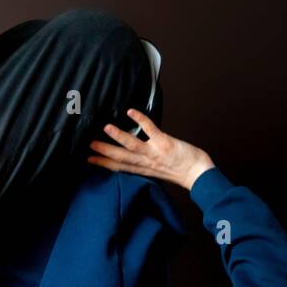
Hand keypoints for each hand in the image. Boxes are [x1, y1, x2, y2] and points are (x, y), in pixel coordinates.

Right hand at [87, 109, 214, 190]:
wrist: (198, 174)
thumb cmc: (179, 171)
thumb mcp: (156, 172)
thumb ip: (143, 164)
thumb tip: (131, 156)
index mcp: (142, 169)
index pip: (118, 166)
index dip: (102, 163)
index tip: (88, 159)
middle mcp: (145, 162)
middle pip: (121, 157)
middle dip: (104, 151)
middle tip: (88, 145)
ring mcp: (154, 153)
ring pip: (132, 145)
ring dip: (118, 136)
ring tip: (105, 128)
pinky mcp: (165, 144)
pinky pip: (151, 130)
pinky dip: (140, 120)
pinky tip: (130, 112)